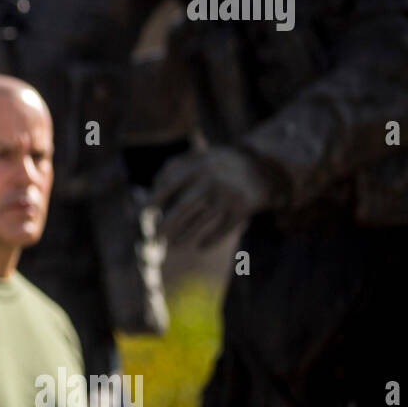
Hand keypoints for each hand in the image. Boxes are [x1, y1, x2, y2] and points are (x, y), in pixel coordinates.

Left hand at [152, 147, 278, 248]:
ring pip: (201, 222)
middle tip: (154, 239)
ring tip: (173, 245)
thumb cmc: (217, 166)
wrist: (263, 166)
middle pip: (183, 207)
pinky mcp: (243, 208)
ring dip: (184, 236)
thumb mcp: (196, 159)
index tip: (144, 216)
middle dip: (166, 226)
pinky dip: (210, 241)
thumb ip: (172, 171)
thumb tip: (149, 196)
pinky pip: (222, 230)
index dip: (153, 202)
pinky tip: (200, 247)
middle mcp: (212, 179)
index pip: (168, 185)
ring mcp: (229, 194)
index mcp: (197, 164)